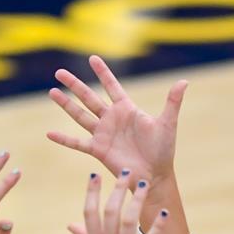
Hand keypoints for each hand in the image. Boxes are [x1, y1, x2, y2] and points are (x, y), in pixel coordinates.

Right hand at [47, 55, 187, 180]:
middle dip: (74, 84)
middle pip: (89, 97)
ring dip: (66, 104)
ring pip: (80, 115)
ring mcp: (103, 134)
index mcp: (127, 110)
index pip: (112, 86)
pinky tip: (49, 133)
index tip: (92, 58)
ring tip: (52, 91)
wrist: (155, 176)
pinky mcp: (98, 150)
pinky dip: (64, 139)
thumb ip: (172, 102)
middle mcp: (112, 119)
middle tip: (59, 72)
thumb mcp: (167, 123)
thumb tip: (184, 81)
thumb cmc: (163, 150)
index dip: (103, 73)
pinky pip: (78, 142)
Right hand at [69, 171, 165, 233]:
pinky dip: (156, 226)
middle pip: (109, 212)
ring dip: (136, 200)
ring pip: (128, 222)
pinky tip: (163, 211)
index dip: (92, 193)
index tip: (94, 175)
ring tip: (144, 184)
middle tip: (125, 171)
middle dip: (116, 189)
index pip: (90, 214)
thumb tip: (71, 224)